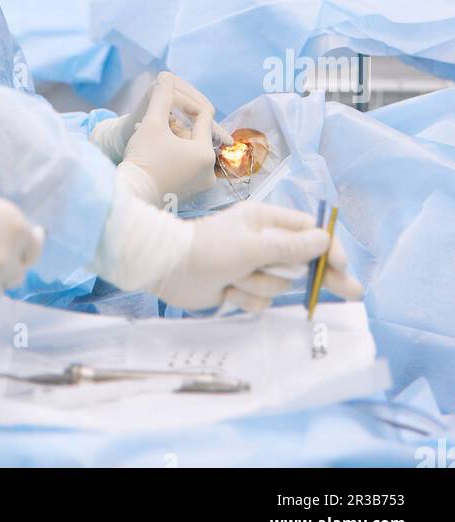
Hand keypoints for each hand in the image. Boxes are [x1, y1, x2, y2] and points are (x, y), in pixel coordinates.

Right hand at [115, 73, 217, 205]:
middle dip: (173, 123)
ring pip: (187, 148)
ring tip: (147, 135)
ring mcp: (199, 184)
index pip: (203, 116)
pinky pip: (184, 163)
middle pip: (193, 133)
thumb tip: (165, 77)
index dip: (184, 103)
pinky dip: (170, 153)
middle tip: (150, 123)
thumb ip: (162, 97)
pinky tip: (151, 150)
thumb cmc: (143, 160)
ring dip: (170, 137)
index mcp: (205, 154)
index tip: (165, 104)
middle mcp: (208, 171)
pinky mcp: (188, 192)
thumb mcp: (152, 123)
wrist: (131, 197)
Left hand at [159, 200, 362, 312]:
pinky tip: (226, 290)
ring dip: (258, 286)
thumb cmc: (208, 249)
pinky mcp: (242, 286)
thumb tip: (323, 239)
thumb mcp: (251, 246)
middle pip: (303, 261)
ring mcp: (253, 265)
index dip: (327, 249)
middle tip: (352, 292)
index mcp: (265, 220)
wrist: (168, 269)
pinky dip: (244, 298)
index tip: (340, 266)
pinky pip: (260, 301)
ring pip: (279, 285)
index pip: (308, 232)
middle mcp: (262, 241)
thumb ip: (288, 247)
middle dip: (321, 276)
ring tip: (235, 278)